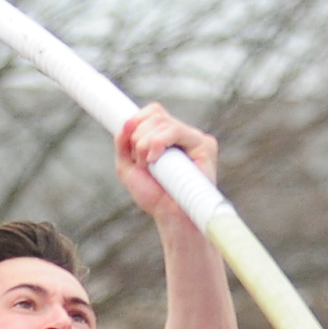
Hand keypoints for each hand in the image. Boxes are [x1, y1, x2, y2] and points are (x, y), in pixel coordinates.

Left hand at [115, 104, 217, 226]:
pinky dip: (158, 142)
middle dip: (138, 138)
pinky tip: (155, 159)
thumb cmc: (154, 195)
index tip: (129, 144)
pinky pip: (176, 131)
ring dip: (145, 143)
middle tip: (141, 162)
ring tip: (148, 165)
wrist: (171, 216)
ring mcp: (194, 138)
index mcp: (167, 136)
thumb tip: (127, 122)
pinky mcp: (205, 145)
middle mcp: (182, 134)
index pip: (152, 112)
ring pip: (162, 122)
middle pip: (154, 114)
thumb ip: (123, 143)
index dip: (137, 121)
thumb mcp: (128, 167)